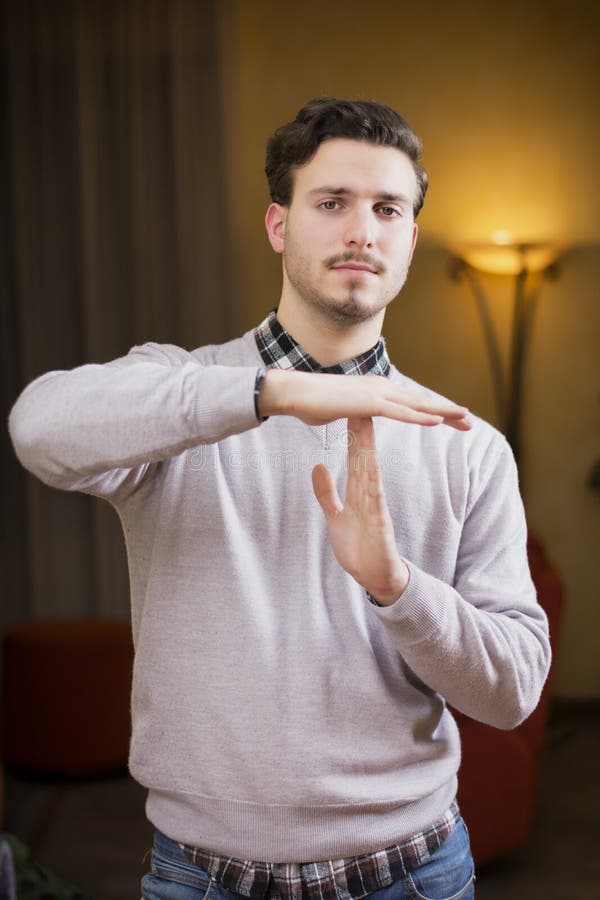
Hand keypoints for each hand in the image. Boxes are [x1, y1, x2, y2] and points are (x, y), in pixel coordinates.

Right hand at [259, 368, 470, 429]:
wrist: (294, 392)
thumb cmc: (309, 402)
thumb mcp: (336, 409)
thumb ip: (348, 412)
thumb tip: (347, 415)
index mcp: (375, 389)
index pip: (411, 401)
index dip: (433, 410)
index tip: (451, 418)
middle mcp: (380, 387)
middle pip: (421, 401)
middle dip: (448, 411)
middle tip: (470, 420)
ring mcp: (376, 393)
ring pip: (418, 404)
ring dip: (443, 412)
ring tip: (466, 418)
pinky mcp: (368, 403)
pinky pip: (400, 412)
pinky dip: (420, 416)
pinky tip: (438, 421)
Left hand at [312, 417, 408, 605]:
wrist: (375, 577)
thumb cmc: (359, 547)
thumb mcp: (336, 516)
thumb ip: (327, 493)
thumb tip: (317, 467)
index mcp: (359, 493)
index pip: (355, 458)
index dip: (351, 435)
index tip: (349, 410)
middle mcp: (369, 495)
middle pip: (364, 458)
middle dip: (361, 431)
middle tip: (360, 403)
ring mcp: (376, 507)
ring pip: (371, 472)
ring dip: (367, 448)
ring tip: (365, 425)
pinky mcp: (380, 523)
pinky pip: (376, 498)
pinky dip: (373, 481)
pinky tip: (371, 464)